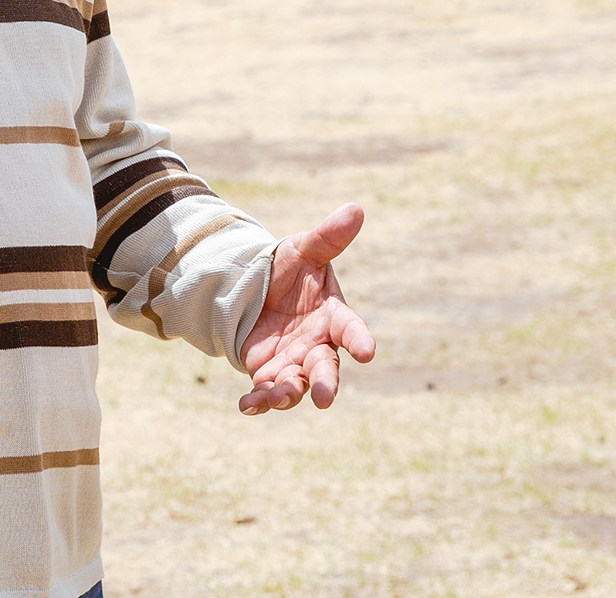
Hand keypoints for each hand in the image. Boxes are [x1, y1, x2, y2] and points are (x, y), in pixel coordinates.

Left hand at [237, 203, 374, 414]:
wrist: (255, 289)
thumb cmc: (289, 270)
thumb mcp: (303, 251)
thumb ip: (327, 237)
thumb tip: (355, 208)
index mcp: (333, 315)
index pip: (351, 328)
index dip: (359, 339)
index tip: (368, 351)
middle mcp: (318, 344)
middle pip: (327, 367)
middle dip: (325, 382)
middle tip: (324, 398)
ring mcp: (295, 362)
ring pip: (297, 384)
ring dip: (289, 394)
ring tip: (277, 399)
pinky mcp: (270, 373)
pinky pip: (267, 391)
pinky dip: (259, 401)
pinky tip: (247, 406)